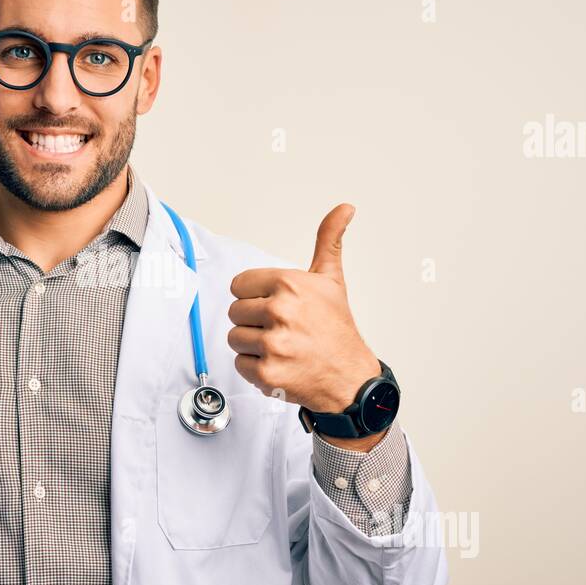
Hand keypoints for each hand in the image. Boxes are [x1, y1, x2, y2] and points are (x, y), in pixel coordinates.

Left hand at [227, 203, 381, 413]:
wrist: (350, 377)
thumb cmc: (337, 329)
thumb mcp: (331, 280)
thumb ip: (328, 241)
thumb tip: (345, 208)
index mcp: (289, 285)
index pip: (239, 285)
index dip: (254, 297)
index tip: (275, 306)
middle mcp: (280, 312)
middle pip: (235, 312)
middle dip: (254, 322)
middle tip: (282, 329)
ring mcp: (273, 344)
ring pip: (235, 338)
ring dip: (253, 346)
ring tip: (282, 347)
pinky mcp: (267, 373)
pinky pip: (240, 363)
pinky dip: (256, 368)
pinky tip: (280, 364)